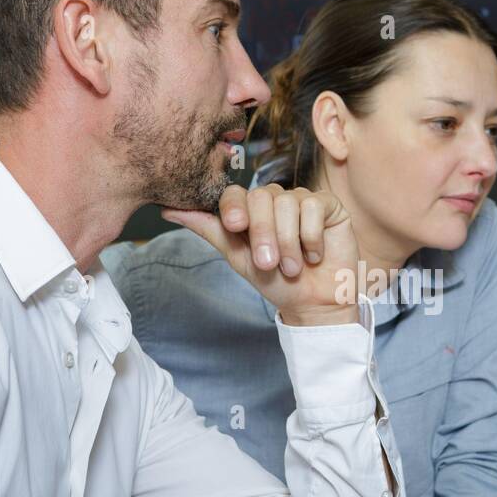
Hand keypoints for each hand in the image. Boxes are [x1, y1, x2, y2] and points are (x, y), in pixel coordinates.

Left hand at [162, 184, 358, 326]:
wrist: (313, 303)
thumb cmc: (276, 283)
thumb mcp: (237, 256)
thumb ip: (209, 229)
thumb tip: (167, 208)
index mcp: (251, 210)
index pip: (236, 193)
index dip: (234, 207)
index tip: (235, 227)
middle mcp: (276, 200)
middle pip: (262, 197)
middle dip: (264, 234)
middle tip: (270, 264)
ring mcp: (302, 200)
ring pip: (288, 203)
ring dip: (289, 241)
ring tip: (293, 267)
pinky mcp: (329, 205)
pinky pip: (314, 206)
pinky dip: (311, 236)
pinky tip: (314, 254)